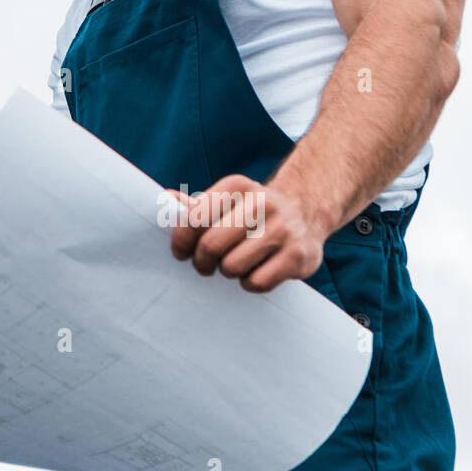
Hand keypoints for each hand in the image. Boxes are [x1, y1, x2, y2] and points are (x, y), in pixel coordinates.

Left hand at [167, 175, 331, 292]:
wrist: (306, 212)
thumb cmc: (252, 212)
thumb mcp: (226, 200)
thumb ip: (196, 204)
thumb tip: (165, 199)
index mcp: (237, 186)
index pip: (195, 218)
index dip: (181, 241)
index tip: (181, 252)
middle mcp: (262, 203)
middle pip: (211, 246)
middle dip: (201, 262)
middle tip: (204, 265)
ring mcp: (283, 229)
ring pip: (232, 267)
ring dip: (226, 273)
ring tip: (232, 265)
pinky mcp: (298, 256)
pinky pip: (257, 282)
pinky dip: (249, 283)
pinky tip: (254, 272)